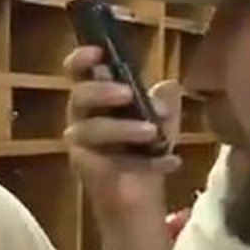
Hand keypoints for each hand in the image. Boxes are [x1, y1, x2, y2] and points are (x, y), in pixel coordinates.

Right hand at [63, 46, 183, 215]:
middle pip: (79, 96)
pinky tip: (172, 163)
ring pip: (90, 129)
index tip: (98, 52)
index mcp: (96, 99)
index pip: (77, 72)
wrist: (138, 197)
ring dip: (122, 128)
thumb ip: (163, 102)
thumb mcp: (160, 122)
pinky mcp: (86, 168)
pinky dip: (146, 162)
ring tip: (151, 133)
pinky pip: (110, 161)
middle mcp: (82, 117)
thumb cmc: (142, 151)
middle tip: (127, 94)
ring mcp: (80, 144)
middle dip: (101, 91)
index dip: (81, 60)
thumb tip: (168, 85)